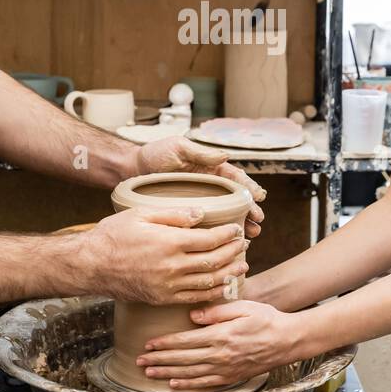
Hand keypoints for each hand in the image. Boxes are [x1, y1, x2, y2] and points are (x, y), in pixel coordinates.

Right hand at [84, 207, 248, 305]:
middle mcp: (172, 267)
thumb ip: (174, 214)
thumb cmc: (114, 235)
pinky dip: (213, 292)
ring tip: (241, 265)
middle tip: (243, 244)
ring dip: (229, 273)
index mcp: (169, 242)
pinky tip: (223, 285)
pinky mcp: (163, 299)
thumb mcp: (141, 214)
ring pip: (209, 282)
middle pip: (214, 261)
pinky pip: (195, 298)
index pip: (210, 239)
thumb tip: (201, 213)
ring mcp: (168, 286)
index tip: (236, 229)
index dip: (227, 235)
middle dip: (233, 252)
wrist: (91, 266)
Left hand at [133, 136, 265, 237]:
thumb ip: (201, 153)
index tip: (259, 197)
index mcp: (211, 169)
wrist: (131, 169)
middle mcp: (209, 187)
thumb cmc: (155, 154)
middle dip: (249, 210)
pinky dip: (219, 234)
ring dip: (240, 223)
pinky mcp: (188, 215)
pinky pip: (207, 225)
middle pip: (236, 200)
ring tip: (252, 234)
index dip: (249, 188)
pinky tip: (227, 244)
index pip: (235, 179)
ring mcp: (200, 202)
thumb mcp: (178, 148)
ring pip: (226, 214)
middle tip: (258, 221)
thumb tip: (226, 156)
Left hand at [133, 300, 299, 391]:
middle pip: (182, 359)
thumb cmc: (266, 319)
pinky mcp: (231, 377)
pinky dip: (188, 385)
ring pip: (189, 373)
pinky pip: (205, 383)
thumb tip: (192, 316)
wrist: (287, 340)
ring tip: (150, 373)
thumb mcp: (242, 307)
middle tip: (140, 361)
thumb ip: (216, 312)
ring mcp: (225, 368)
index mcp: (220, 335)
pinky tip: (174, 384)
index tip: (148, 344)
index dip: (164, 344)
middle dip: (159, 360)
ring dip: (167, 373)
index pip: (184, 341)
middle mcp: (220, 355)